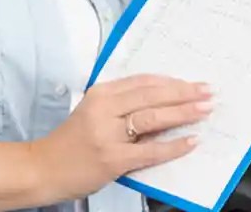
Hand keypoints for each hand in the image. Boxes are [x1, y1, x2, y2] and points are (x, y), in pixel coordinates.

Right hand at [31, 74, 213, 200]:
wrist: (43, 168)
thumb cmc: (70, 143)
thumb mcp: (92, 113)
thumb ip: (121, 105)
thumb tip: (163, 103)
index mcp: (100, 93)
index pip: (143, 81)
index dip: (172, 81)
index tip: (193, 81)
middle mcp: (103, 109)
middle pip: (152, 95)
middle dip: (184, 93)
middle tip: (207, 92)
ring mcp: (107, 134)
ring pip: (153, 117)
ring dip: (183, 113)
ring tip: (204, 110)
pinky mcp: (112, 159)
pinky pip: (150, 150)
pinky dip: (173, 146)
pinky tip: (190, 141)